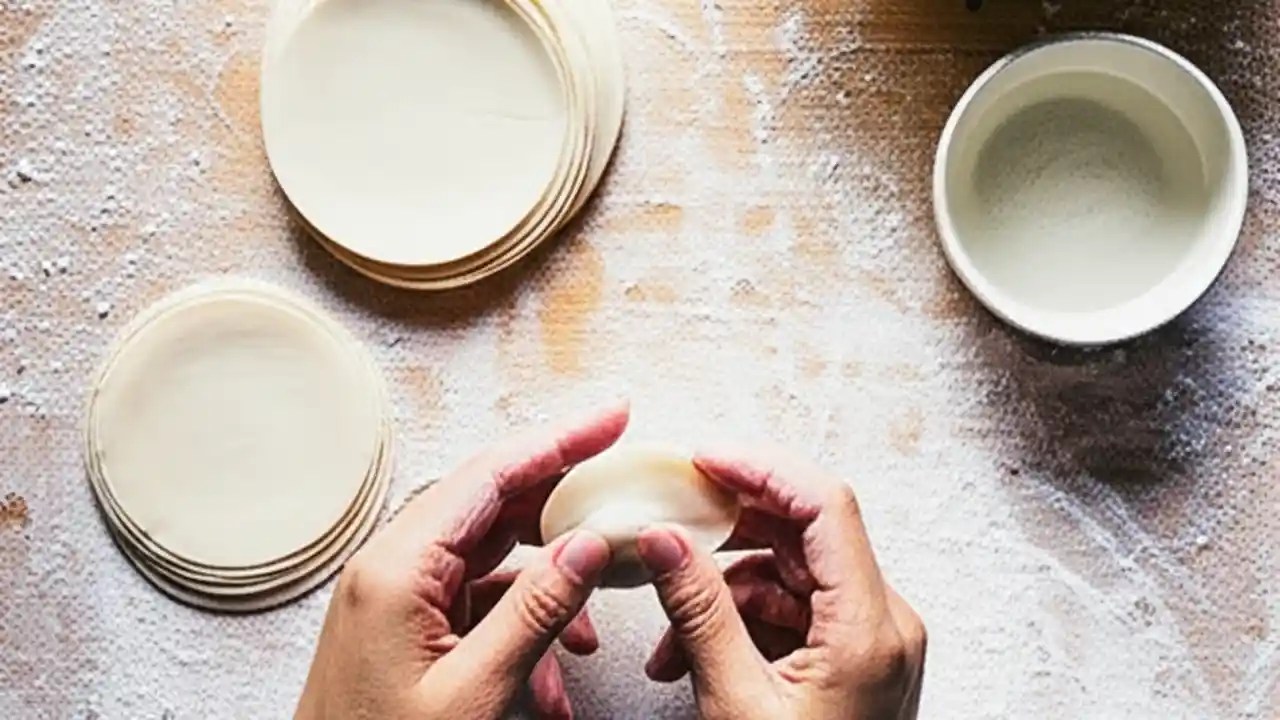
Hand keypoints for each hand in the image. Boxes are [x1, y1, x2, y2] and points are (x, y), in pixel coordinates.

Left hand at [295, 403, 629, 719]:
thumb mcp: (473, 691)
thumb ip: (535, 611)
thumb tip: (588, 546)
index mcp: (398, 568)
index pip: (491, 477)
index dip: (559, 441)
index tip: (612, 418)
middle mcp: (392, 566)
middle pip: (492, 502)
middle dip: (562, 498)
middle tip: (620, 483)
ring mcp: (397, 594)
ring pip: (491, 553)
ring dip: (549, 575)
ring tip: (602, 598)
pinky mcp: (406, 623)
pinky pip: (477, 599)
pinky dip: (524, 619)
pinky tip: (562, 664)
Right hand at [637, 444, 925, 719]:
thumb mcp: (736, 703)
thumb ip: (698, 613)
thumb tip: (665, 538)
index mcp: (870, 628)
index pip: (824, 507)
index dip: (760, 469)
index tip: (703, 459)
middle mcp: (884, 624)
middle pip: (808, 533)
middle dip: (732, 527)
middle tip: (675, 513)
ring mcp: (870, 640)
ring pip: (791, 574)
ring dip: (724, 587)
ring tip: (669, 630)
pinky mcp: (851, 658)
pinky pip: (792, 611)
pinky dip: (741, 619)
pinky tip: (690, 650)